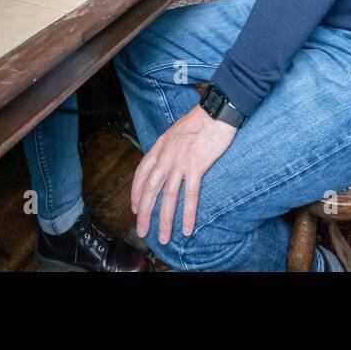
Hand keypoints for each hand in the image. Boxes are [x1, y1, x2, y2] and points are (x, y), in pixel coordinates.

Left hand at [130, 104, 235, 244]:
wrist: (216, 112)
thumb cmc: (199, 120)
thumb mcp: (174, 132)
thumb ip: (167, 148)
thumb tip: (164, 162)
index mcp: (159, 147)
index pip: (141, 174)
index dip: (135, 193)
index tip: (134, 208)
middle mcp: (165, 156)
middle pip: (150, 190)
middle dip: (144, 213)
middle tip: (142, 231)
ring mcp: (180, 162)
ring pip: (168, 197)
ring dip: (165, 220)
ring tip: (163, 237)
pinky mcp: (196, 167)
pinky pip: (190, 195)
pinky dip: (188, 214)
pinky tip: (187, 228)